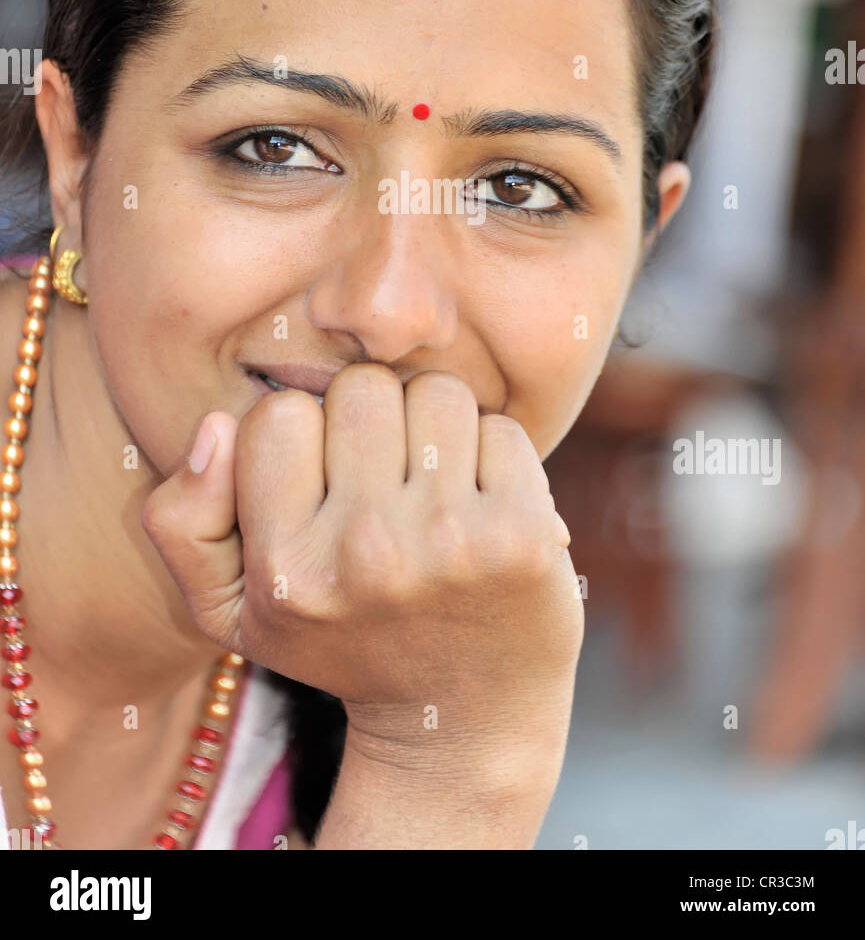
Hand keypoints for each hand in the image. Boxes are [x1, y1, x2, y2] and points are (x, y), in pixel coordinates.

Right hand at [142, 364, 582, 770]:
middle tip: (384, 480)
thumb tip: (214, 425)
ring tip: (433, 490)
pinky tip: (483, 508)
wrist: (460, 720)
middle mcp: (365, 555)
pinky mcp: (523, 536)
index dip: (303, 435)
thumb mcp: (231, 609)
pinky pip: (501, 429)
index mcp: (286, 569)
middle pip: (362, 389)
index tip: (323, 481)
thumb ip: (183, 520)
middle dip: (373, 420)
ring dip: (436, 429)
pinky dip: (493, 456)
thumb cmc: (341, 639)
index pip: (279, 414)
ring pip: (436, 394)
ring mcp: (450, 543)